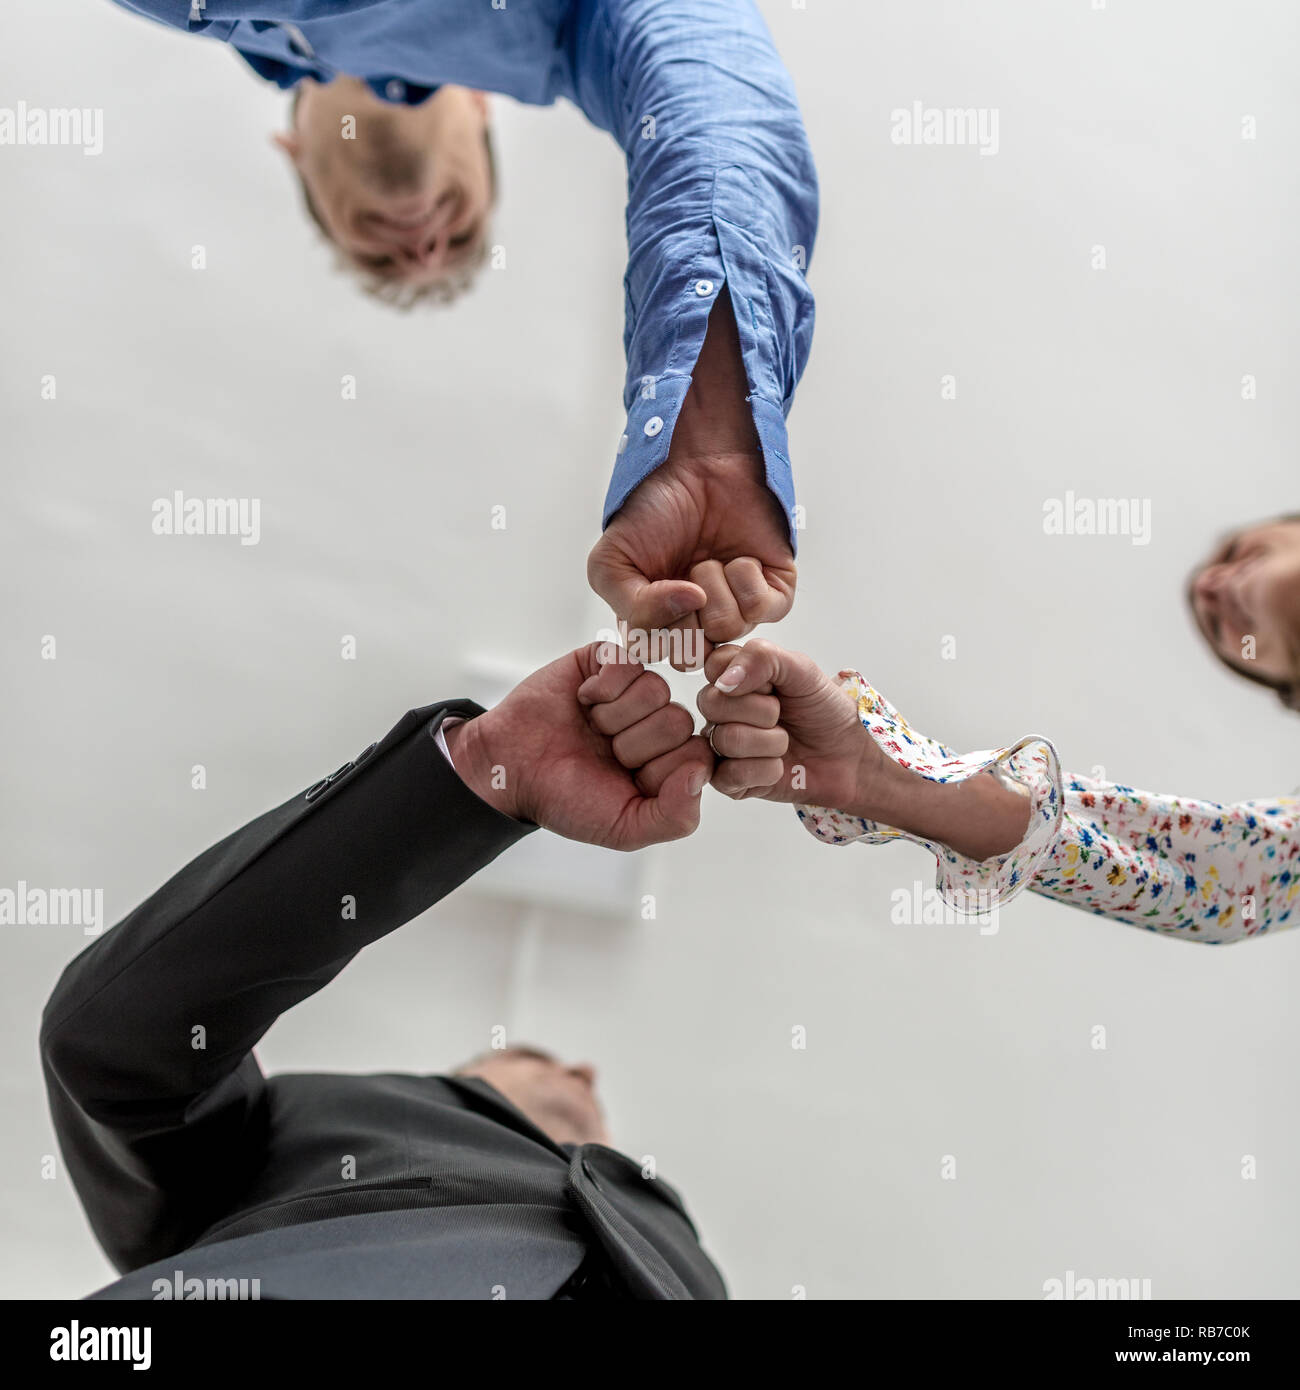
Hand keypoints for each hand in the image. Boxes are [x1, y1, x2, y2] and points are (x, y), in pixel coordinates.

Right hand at [444, 643, 711, 850]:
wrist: (509, 769)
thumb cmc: (567, 799)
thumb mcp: (625, 828)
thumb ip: (675, 816)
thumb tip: (699, 773)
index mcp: (670, 763)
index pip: (699, 755)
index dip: (659, 770)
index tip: (627, 779)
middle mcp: (658, 724)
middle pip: (678, 720)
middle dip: (632, 744)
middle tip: (602, 751)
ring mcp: (634, 690)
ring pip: (655, 689)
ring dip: (613, 715)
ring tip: (591, 727)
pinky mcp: (607, 662)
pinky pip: (628, 660)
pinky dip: (602, 685)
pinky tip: (584, 701)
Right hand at [587, 290, 795, 668]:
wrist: (697, 462)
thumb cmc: (652, 508)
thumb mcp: (612, 563)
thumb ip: (631, 608)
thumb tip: (688, 610)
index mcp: (658, 622)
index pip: (655, 655)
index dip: (654, 630)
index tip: (650, 594)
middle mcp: (698, 623)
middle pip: (693, 653)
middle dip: (684, 613)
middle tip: (684, 579)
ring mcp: (737, 610)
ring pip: (727, 630)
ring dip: (713, 587)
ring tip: (707, 559)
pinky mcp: (772, 594)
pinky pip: (762, 609)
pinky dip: (745, 579)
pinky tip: (737, 558)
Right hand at [697, 640, 879, 806]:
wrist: (848, 755)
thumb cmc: (824, 711)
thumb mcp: (802, 670)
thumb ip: (762, 657)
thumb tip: (726, 679)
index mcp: (733, 678)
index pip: (714, 666)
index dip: (749, 676)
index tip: (773, 685)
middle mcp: (721, 711)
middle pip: (713, 703)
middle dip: (762, 711)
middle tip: (782, 716)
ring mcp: (721, 746)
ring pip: (726, 739)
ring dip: (771, 742)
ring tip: (785, 742)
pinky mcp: (728, 781)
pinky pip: (730, 774)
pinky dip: (766, 770)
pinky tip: (778, 766)